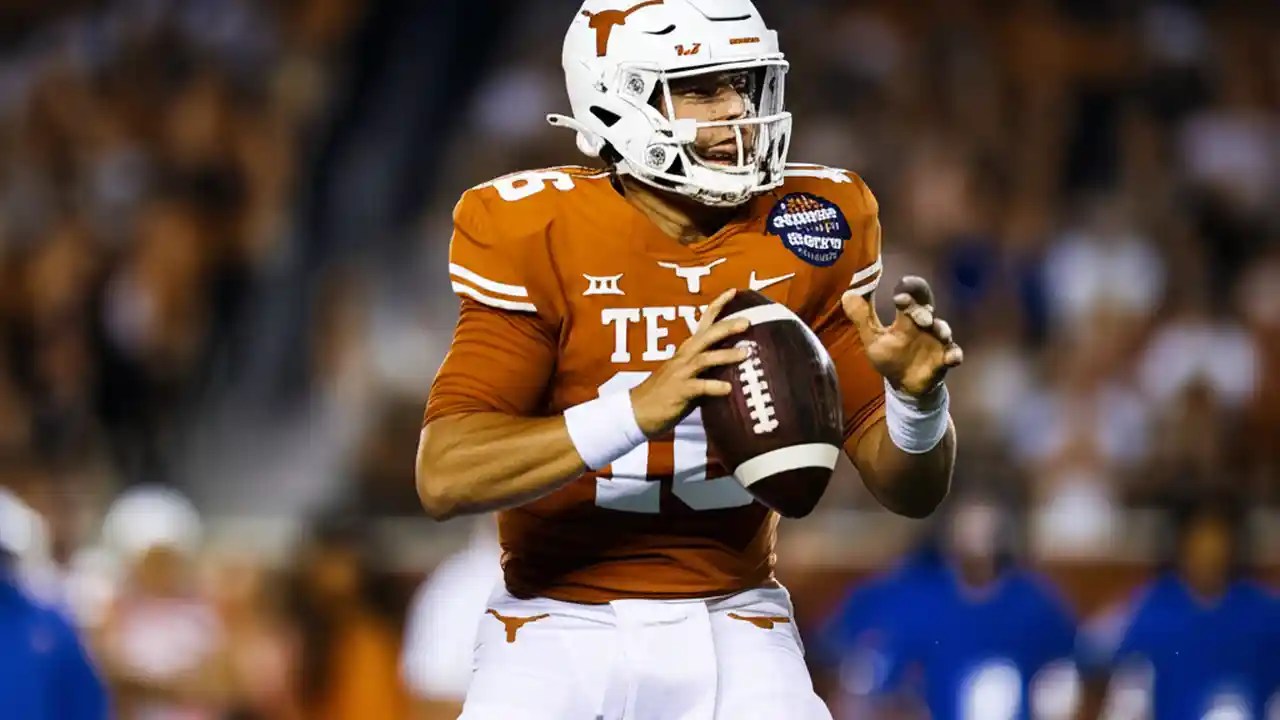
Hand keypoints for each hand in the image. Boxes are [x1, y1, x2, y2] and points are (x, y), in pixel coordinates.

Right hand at [631, 289, 750, 436]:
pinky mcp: (680, 391)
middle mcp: (683, 357)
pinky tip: (728, 388)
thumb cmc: (665, 394)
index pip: (703, 322)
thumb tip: (734, 368)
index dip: (718, 305)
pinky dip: (715, 386)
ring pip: (705, 358)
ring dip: (726, 355)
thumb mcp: (687, 375)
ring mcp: (681, 373)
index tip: (734, 291)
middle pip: (707, 336)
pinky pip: (699, 387)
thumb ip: (706, 369)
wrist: (637, 411)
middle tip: (747, 322)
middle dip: (727, 327)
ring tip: (745, 354)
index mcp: (686, 351)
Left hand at [842, 276, 963, 400]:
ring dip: (941, 328)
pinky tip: (951, 357)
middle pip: (928, 309)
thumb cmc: (890, 357)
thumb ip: (862, 317)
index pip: (910, 298)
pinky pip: (953, 354)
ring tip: (936, 329)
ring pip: (943, 329)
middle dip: (924, 308)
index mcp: (907, 317)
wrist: (904, 384)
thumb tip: (847, 293)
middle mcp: (924, 325)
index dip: (908, 292)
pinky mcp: (944, 359)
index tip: (899, 294)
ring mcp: (936, 341)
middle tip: (919, 315)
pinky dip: (954, 355)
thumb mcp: (873, 338)